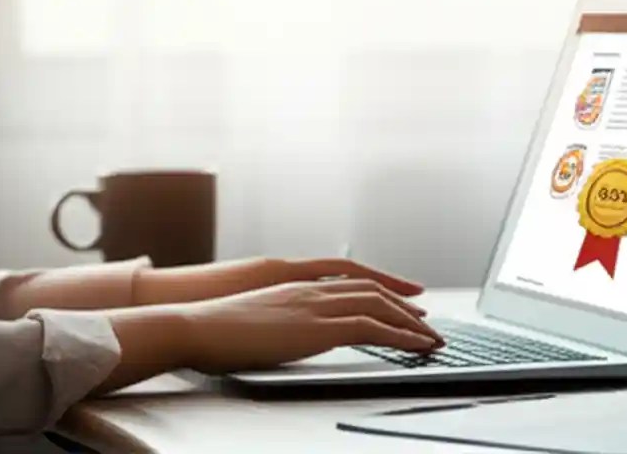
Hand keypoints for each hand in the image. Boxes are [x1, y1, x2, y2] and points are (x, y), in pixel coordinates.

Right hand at [96, 278, 442, 393]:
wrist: (195, 325)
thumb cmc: (212, 330)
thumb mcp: (251, 319)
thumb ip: (274, 319)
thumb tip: (284, 334)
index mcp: (291, 284)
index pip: (346, 280)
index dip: (376, 287)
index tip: (397, 300)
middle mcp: (307, 288)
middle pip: (368, 288)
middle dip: (400, 303)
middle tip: (424, 319)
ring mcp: (313, 305)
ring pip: (377, 304)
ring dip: (409, 321)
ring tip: (432, 337)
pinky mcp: (316, 327)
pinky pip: (371, 327)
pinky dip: (401, 335)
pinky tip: (417, 346)